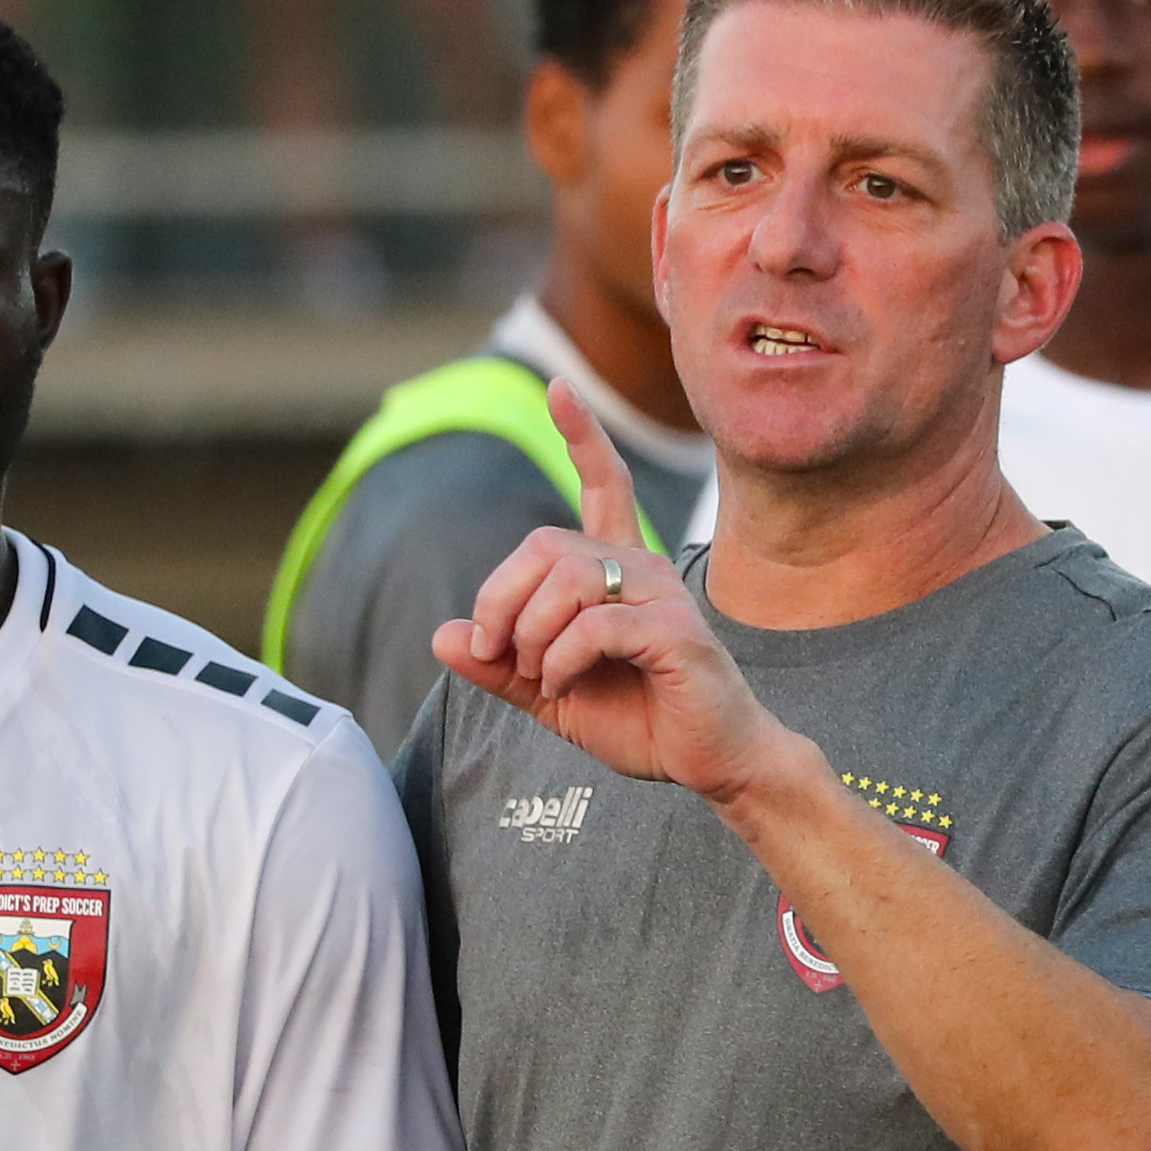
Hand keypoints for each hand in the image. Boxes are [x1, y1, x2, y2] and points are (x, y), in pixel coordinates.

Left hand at [432, 381, 797, 804]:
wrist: (710, 762)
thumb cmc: (639, 719)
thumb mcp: (550, 692)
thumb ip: (499, 667)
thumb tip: (440, 637)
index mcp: (617, 570)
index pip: (603, 484)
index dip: (583, 436)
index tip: (560, 388)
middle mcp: (643, 566)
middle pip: (546, 544)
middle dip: (499, 599)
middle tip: (494, 651)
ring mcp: (663, 594)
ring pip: (568, 578)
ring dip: (532, 633)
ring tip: (538, 676)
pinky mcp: (675, 632)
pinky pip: (596, 624)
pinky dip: (562, 659)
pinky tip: (563, 686)